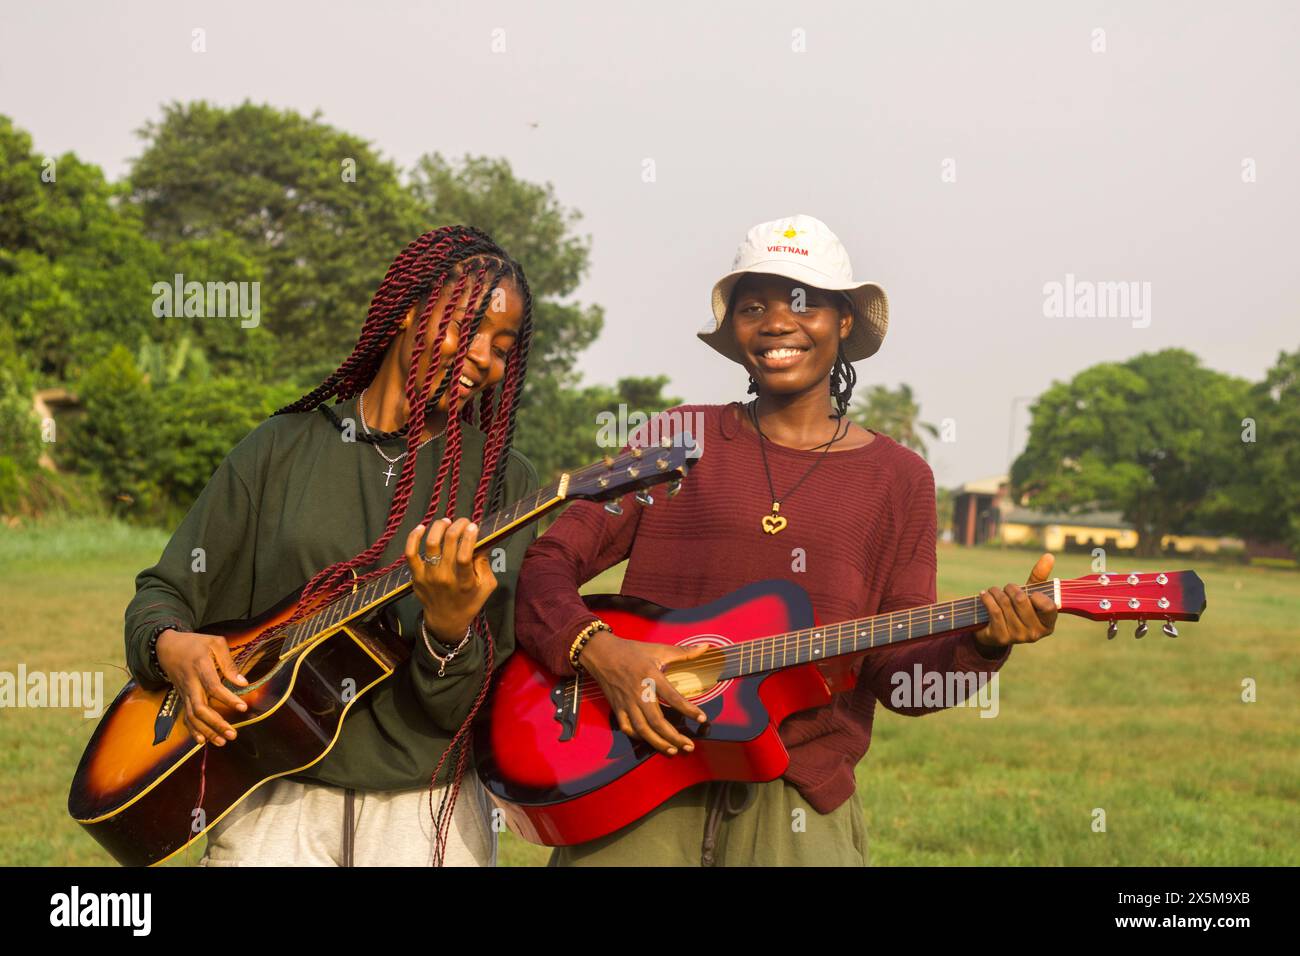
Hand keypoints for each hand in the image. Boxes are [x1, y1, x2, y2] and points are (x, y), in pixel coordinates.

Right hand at [155, 629, 248, 746]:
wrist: (166, 647)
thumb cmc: (195, 643)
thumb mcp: (215, 643)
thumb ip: (228, 662)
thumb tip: (243, 682)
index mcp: (200, 667)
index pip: (213, 686)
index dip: (228, 698)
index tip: (243, 707)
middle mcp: (190, 683)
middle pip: (201, 707)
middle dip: (217, 723)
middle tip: (233, 734)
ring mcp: (184, 692)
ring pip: (193, 716)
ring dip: (207, 731)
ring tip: (223, 741)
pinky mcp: (182, 698)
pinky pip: (186, 716)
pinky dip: (193, 730)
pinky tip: (203, 741)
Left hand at [405, 517, 496, 645]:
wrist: (446, 621)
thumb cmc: (470, 602)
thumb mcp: (486, 586)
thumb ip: (485, 564)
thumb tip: (482, 540)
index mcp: (464, 582)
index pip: (464, 556)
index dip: (468, 537)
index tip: (473, 526)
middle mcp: (445, 578)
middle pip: (449, 544)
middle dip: (458, 526)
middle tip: (464, 521)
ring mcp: (428, 576)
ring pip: (431, 544)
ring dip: (439, 527)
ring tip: (446, 522)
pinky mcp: (416, 576)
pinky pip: (410, 553)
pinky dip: (414, 538)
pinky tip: (421, 527)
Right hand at [578, 630, 711, 755]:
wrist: (601, 653)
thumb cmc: (631, 651)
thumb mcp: (658, 649)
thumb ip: (683, 652)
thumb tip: (706, 647)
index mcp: (651, 677)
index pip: (673, 697)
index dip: (688, 709)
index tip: (702, 719)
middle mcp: (639, 692)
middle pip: (657, 720)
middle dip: (674, 736)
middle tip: (689, 746)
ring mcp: (626, 702)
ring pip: (642, 729)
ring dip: (658, 742)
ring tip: (673, 750)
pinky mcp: (617, 708)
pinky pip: (627, 727)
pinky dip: (638, 737)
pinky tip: (650, 740)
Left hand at [973, 552, 1058, 650]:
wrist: (994, 630)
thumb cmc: (1017, 609)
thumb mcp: (1030, 594)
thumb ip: (1040, 577)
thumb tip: (1049, 556)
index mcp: (1048, 624)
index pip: (1049, 607)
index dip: (1038, 595)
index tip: (1031, 592)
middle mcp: (1035, 634)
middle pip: (1021, 600)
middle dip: (1011, 588)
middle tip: (1007, 587)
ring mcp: (1018, 637)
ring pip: (1005, 604)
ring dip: (996, 592)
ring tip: (993, 590)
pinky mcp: (1001, 637)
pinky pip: (994, 611)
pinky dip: (987, 598)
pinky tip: (984, 594)